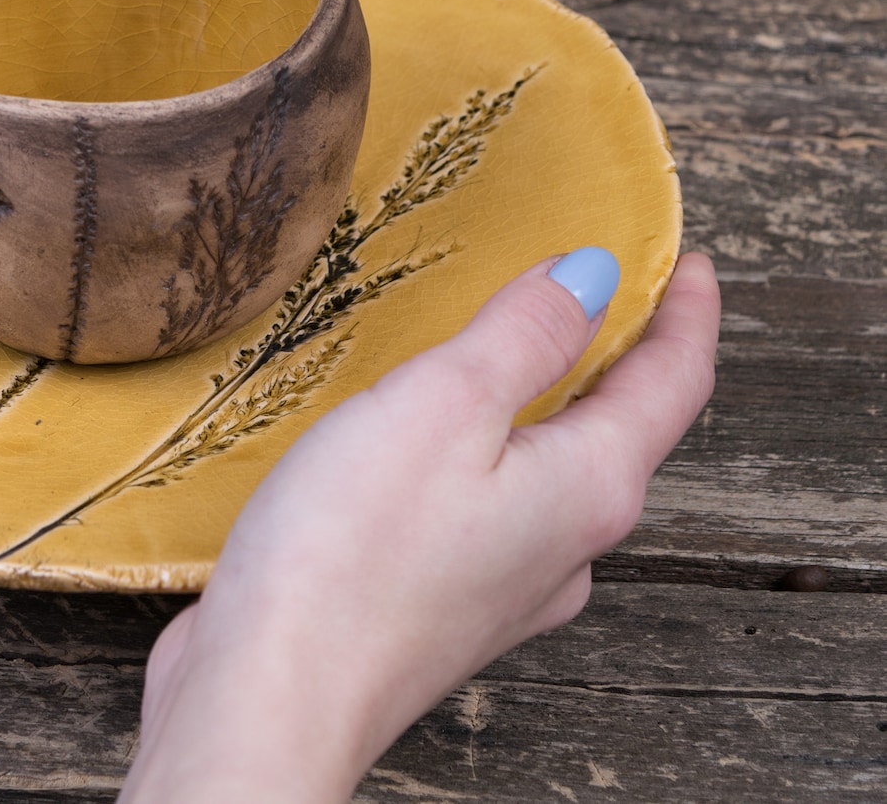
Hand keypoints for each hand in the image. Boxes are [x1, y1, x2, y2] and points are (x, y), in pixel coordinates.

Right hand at [121, 251, 720, 801]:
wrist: (270, 697)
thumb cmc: (350, 552)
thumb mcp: (443, 405)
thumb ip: (524, 333)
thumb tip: (590, 275)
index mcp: (589, 488)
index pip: (674, 382)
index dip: (686, 311)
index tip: (686, 258)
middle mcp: (567, 546)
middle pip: (620, 431)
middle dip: (616, 356)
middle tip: (594, 288)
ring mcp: (506, 588)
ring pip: (553, 475)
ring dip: (546, 408)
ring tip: (505, 354)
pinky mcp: (444, 609)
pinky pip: (493, 512)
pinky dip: (488, 457)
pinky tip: (433, 445)